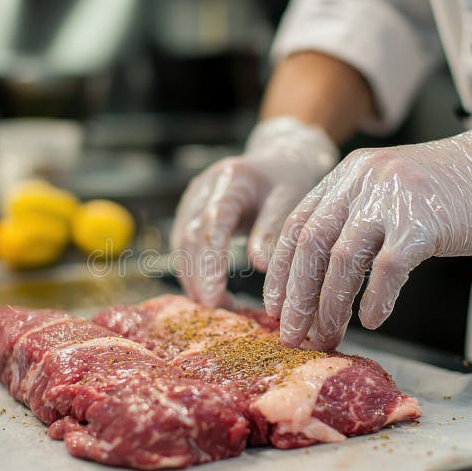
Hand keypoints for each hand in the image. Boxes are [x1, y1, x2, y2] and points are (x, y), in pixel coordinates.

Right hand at [171, 117, 336, 306]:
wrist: (276, 160)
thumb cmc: (287, 180)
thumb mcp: (290, 198)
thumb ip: (272, 229)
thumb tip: (260, 265)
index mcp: (231, 179)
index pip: (213, 222)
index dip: (210, 262)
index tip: (215, 296)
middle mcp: (203, 188)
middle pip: (190, 238)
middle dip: (199, 278)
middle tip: (218, 310)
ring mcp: (192, 200)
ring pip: (181, 246)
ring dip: (194, 280)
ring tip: (217, 307)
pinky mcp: (189, 214)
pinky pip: (183, 248)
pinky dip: (194, 273)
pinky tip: (210, 294)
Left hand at [264, 107, 471, 348]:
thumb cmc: (450, 192)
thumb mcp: (389, 193)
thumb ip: (355, 221)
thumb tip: (320, 281)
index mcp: (347, 175)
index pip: (297, 225)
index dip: (281, 271)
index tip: (275, 308)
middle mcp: (362, 181)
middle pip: (312, 243)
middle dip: (297, 296)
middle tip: (291, 334)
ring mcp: (392, 198)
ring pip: (343, 259)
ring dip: (330, 306)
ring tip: (327, 336)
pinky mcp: (423, 221)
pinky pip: (388, 267)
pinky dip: (376, 298)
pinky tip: (373, 321)